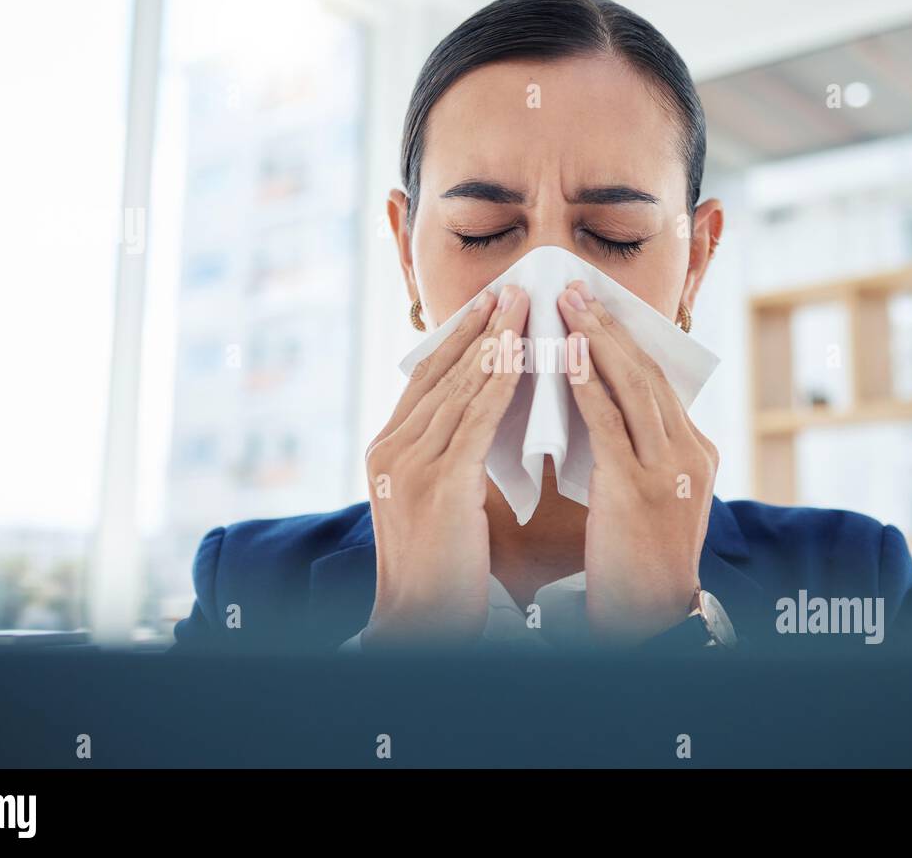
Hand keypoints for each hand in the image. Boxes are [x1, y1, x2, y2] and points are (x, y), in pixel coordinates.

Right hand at [361, 285, 529, 649]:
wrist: (420, 624)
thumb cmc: (440, 567)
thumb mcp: (437, 498)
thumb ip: (450, 454)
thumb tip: (485, 414)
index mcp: (387, 449)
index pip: (425, 377)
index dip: (457, 337)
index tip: (487, 304)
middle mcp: (391, 448)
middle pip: (440, 372)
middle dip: (478, 326)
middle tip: (510, 287)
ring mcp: (410, 465)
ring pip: (460, 389)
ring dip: (495, 342)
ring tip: (523, 305)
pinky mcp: (439, 485)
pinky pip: (476, 422)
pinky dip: (500, 384)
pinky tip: (524, 356)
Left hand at [557, 280, 718, 645]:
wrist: (650, 618)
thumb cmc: (638, 560)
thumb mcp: (649, 496)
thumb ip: (634, 451)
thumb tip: (596, 406)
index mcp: (695, 451)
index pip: (660, 382)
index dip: (626, 339)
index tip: (597, 306)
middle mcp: (689, 452)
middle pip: (648, 373)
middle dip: (611, 325)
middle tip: (576, 286)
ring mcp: (667, 470)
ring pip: (632, 387)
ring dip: (597, 338)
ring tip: (567, 302)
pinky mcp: (637, 490)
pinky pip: (610, 423)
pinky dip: (588, 384)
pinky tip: (567, 353)